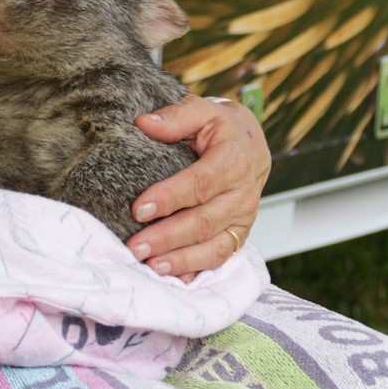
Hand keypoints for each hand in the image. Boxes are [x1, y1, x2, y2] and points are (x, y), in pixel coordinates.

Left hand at [126, 95, 270, 277]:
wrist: (251, 145)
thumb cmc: (223, 128)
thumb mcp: (204, 110)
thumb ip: (177, 116)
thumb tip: (145, 124)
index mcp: (234, 160)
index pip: (201, 183)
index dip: (170, 197)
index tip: (139, 208)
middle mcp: (243, 193)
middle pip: (205, 221)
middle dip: (168, 237)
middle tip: (135, 247)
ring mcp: (243, 218)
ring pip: (214, 245)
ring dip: (181, 259)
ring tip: (151, 267)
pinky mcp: (239, 235)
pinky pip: (220, 257)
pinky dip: (197, 270)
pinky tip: (173, 278)